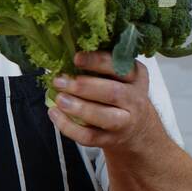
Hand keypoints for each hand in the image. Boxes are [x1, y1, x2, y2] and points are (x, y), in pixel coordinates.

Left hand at [48, 51, 163, 153]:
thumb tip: (67, 50)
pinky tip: (55, 114)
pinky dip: (68, 127)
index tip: (76, 58)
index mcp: (136, 77)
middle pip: (113, 93)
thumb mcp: (120, 77)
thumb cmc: (121, 96)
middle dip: (84, 86)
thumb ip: (102, 66)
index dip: (97, 62)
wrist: (137, 129)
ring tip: (59, 99)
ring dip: (78, 108)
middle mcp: (134, 100)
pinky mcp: (110, 140)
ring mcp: (123, 122)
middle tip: (60, 81)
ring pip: (104, 117)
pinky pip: (89, 136)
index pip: (120, 67)